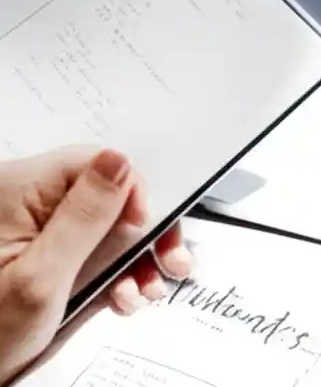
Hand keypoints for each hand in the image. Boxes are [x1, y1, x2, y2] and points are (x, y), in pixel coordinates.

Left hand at [0, 147, 192, 382]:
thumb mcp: (41, 280)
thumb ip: (83, 218)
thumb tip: (117, 162)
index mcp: (16, 191)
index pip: (95, 165)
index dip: (131, 196)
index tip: (145, 234)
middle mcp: (25, 201)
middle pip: (107, 194)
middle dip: (144, 232)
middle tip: (170, 262)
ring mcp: (36, 227)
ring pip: (106, 223)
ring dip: (136, 257)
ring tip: (147, 290)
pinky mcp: (46, 250)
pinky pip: (94, 246)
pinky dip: (117, 270)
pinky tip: (125, 293)